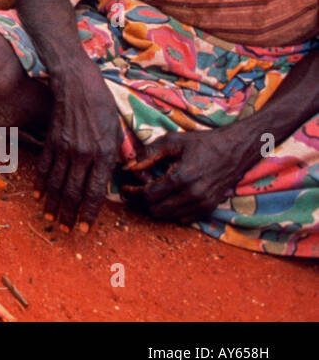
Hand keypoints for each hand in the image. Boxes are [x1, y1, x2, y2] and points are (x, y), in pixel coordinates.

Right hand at [37, 61, 123, 230]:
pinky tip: (39, 194)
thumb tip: (123, 170)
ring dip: (53, 204)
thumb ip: (119, 152)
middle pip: (73, 192)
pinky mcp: (51, 140)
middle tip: (65, 230)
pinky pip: (45, 167)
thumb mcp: (117, 127)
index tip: (86, 228)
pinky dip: (41, 183)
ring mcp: (65, 148)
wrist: (76, 82)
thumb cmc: (101, 103)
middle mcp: (84, 154)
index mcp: (104, 154)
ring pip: (57, 183)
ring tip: (50, 218)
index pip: (95, 192)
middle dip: (69, 215)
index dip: (90, 213)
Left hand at [121, 129, 255, 222]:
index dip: (133, 193)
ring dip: (156, 207)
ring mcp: (203, 204)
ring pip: (168, 216)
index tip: (124, 189)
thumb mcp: (173, 141)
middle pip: (156, 210)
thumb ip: (149, 153)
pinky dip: (172, 211)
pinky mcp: (210, 208)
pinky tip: (168, 197)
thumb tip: (129, 166)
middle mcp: (193, 195)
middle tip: (137, 189)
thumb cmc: (203, 143)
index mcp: (181, 178)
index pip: (148, 195)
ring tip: (152, 192)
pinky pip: (183, 218)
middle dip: (142, 201)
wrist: (236, 149)